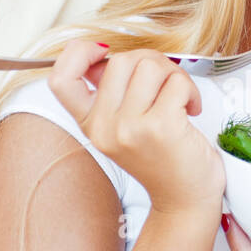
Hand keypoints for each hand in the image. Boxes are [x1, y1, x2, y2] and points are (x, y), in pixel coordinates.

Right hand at [47, 41, 224, 214]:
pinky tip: (190, 108)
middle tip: (166, 83)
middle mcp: (105, 127)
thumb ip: (111, 93)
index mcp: (91, 123)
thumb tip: (105, 55)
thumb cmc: (162, 160)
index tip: (101, 51)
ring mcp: (130, 127)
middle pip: (120, 60)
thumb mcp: (122, 129)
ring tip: (180, 98)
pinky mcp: (160, 126)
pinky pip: (176, 82)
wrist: (183, 200)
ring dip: (174, 75)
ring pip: (150, 65)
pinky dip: (190, 90)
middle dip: (151, 62)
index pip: (60, 79)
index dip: (77, 52)